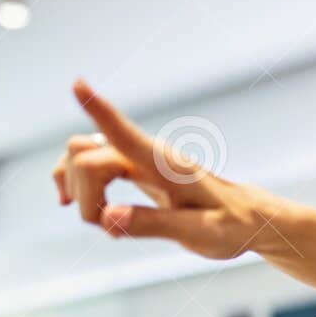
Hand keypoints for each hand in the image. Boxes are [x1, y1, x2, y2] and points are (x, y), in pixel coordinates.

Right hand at [53, 80, 286, 259]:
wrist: (245, 217)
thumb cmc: (230, 226)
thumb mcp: (200, 233)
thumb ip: (155, 225)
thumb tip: (107, 218)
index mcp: (165, 165)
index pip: (124, 134)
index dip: (99, 111)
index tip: (78, 83)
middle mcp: (146, 154)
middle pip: (84, 154)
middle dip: (84, 193)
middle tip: (113, 228)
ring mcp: (136, 158)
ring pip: (79, 154)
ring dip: (76, 188)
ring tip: (107, 224)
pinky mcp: (130, 169)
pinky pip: (85, 162)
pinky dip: (72, 180)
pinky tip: (70, 202)